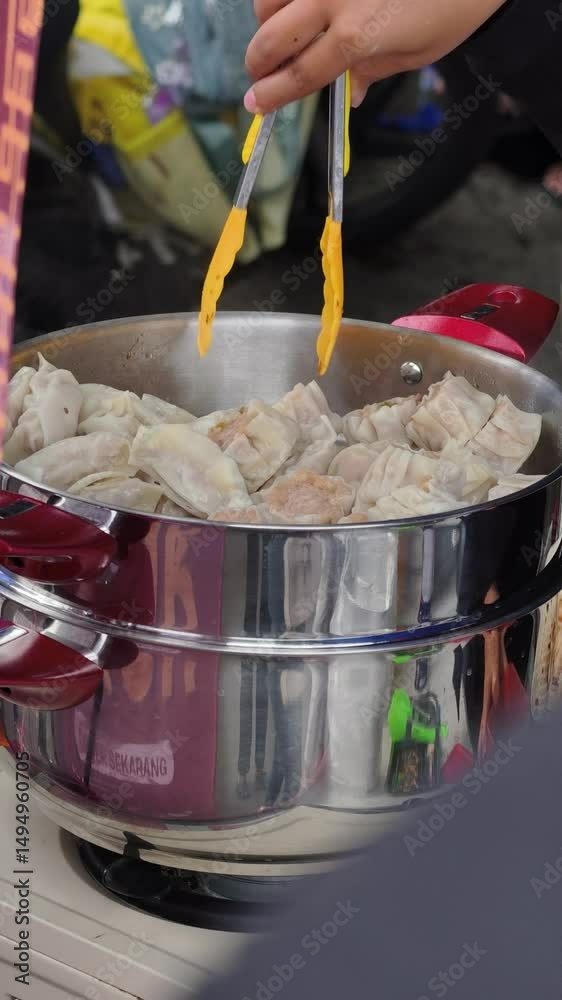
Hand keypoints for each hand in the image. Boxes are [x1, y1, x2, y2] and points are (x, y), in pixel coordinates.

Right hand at [244, 0, 505, 111]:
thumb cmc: (452, 7)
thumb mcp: (415, 53)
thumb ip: (372, 70)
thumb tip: (348, 92)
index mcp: (356, 36)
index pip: (300, 74)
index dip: (273, 94)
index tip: (254, 103)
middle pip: (273, 37)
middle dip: (258, 60)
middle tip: (260, 72)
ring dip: (267, 18)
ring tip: (283, 29)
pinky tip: (297, 6)